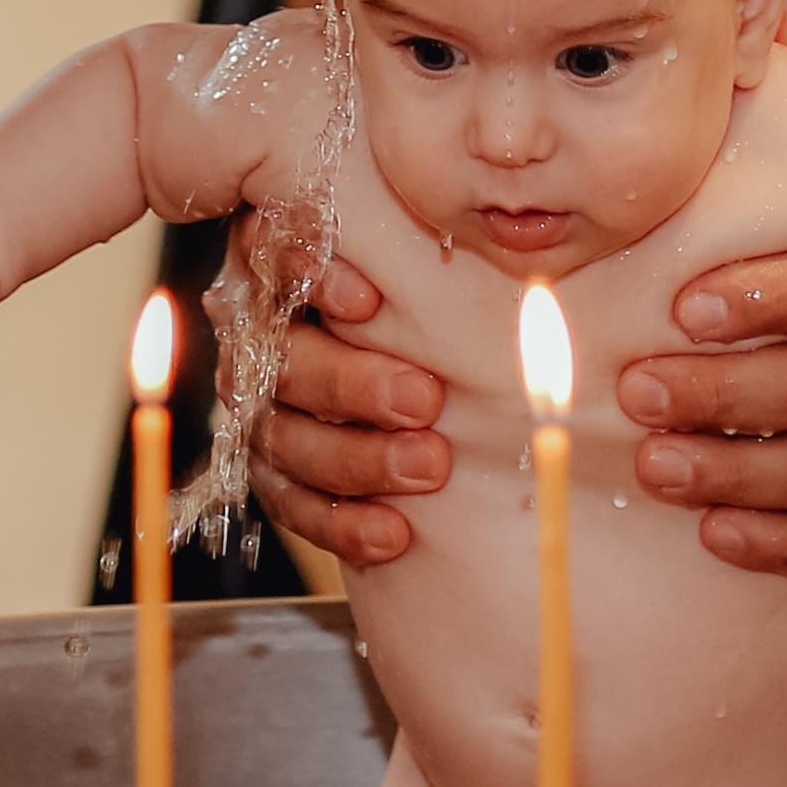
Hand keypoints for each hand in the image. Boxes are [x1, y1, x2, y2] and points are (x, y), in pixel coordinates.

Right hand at [242, 256, 449, 566]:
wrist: (426, 387)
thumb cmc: (431, 304)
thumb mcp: (432, 267)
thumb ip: (437, 254)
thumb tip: (525, 255)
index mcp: (287, 268)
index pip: (273, 255)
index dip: (310, 276)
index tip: (368, 300)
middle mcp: (261, 335)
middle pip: (281, 357)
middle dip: (351, 382)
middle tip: (424, 399)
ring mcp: (262, 407)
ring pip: (284, 436)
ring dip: (357, 458)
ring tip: (429, 466)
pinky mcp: (275, 471)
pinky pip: (292, 504)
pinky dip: (342, 522)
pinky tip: (393, 533)